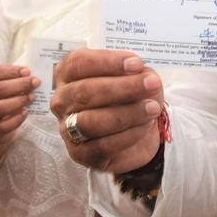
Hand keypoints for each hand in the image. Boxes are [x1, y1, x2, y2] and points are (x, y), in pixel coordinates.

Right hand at [0, 65, 38, 149]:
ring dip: (19, 100)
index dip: (11, 71)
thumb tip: (29, 75)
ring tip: (32, 96)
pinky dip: (17, 118)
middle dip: (20, 84)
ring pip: (0, 107)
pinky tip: (26, 112)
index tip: (27, 71)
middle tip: (36, 82)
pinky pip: (5, 124)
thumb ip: (7, 79)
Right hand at [50, 49, 163, 173]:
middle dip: (123, 87)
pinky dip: (128, 135)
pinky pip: (102, 145)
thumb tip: (144, 75)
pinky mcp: (79, 153)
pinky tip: (146, 126)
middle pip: (85, 91)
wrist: (137, 133)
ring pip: (90, 121)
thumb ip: (137, 73)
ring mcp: (67, 128)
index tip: (137, 63)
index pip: (79, 63)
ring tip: (153, 107)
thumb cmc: (129, 97)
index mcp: (69, 73)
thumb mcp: (135, 77)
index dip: (108, 62)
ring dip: (127, 113)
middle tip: (151, 84)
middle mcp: (62, 100)